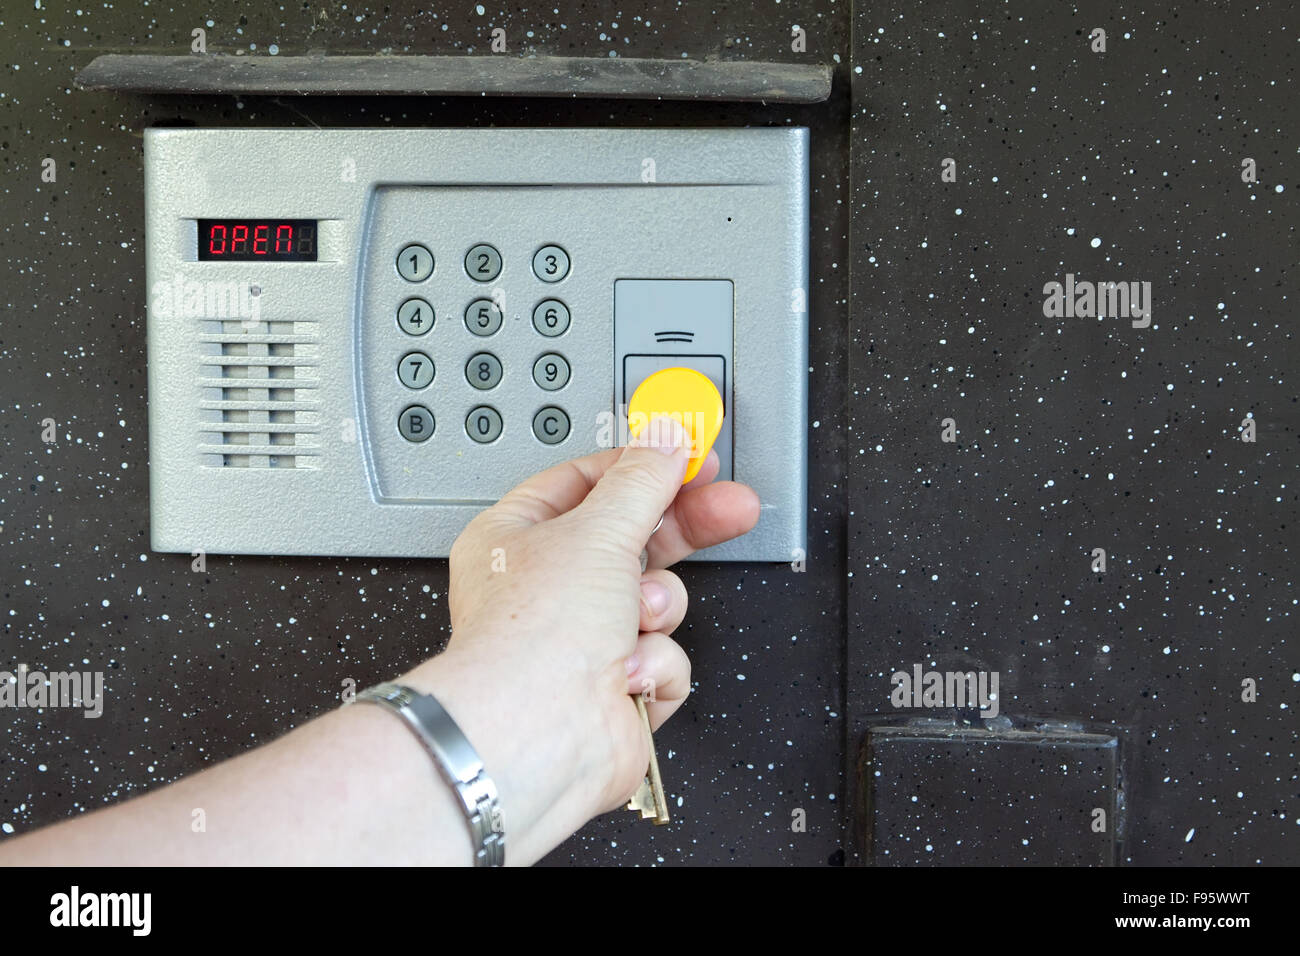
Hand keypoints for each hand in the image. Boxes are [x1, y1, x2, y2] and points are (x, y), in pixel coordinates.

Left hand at [400, 417, 759, 863]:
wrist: (541, 737)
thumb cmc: (534, 639)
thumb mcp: (597, 531)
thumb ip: (642, 481)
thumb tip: (664, 440)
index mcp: (517, 538)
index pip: (588, 484)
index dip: (642, 468)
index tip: (690, 456)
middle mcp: (545, 588)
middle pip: (631, 538)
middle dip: (683, 528)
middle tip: (730, 506)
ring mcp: (579, 640)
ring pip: (656, 601)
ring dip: (658, 610)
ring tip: (638, 618)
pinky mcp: (613, 687)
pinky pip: (663, 657)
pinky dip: (653, 664)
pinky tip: (627, 671)